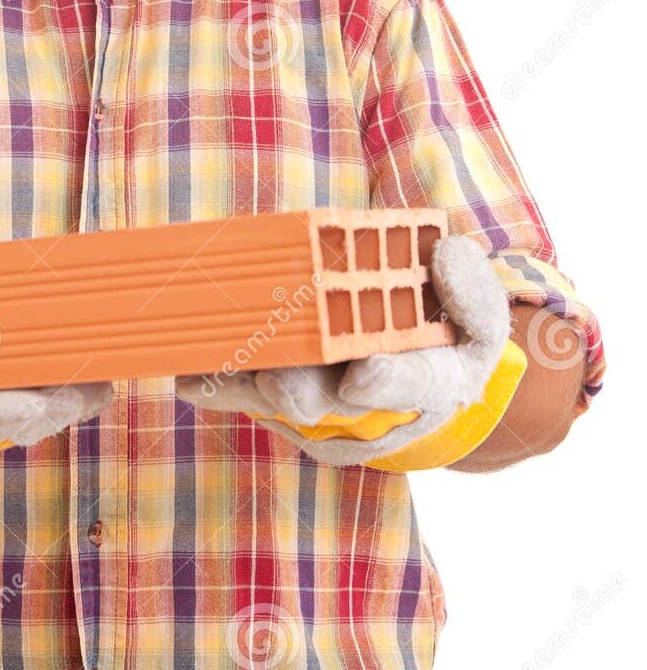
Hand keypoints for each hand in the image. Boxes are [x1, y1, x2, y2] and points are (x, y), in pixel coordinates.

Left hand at [175, 233, 510, 466]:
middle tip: (277, 385)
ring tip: (209, 370)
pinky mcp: (287, 408)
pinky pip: (249, 398)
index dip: (387, 381)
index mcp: (431, 383)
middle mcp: (372, 410)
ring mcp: (325, 413)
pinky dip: (219, 387)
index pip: (410, 385)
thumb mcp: (482, 317)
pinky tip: (187, 375)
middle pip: (331, 404)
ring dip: (246, 388)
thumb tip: (445, 255)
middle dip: (300, 394)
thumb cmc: (450, 340)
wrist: (421, 385)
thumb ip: (471, 291)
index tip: (365, 373)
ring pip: (280, 404)